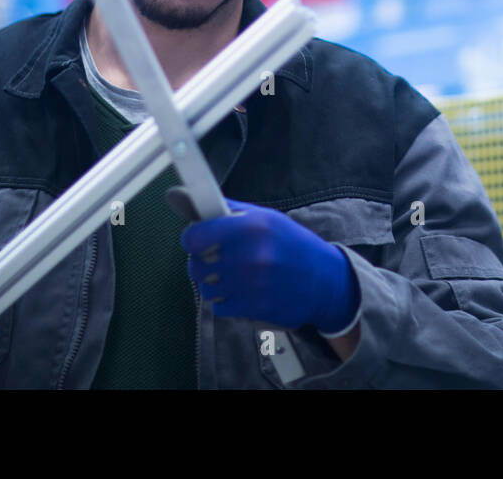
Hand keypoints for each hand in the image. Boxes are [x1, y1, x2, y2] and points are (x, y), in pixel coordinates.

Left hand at [179, 199, 360, 334]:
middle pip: (196, 265)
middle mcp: (248, 256)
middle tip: (221, 258)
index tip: (200, 239)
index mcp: (250, 226)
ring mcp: (251, 285)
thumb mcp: (264, 217)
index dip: (193, 238)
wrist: (326, 280)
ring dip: (215, 283)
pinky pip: (220, 307)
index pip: (194, 236)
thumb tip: (176, 195)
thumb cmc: (291, 243)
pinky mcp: (253, 308)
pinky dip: (227, 301)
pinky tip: (244, 291)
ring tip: (235, 275)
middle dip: (203, 262)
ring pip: (206, 288)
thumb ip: (222, 209)